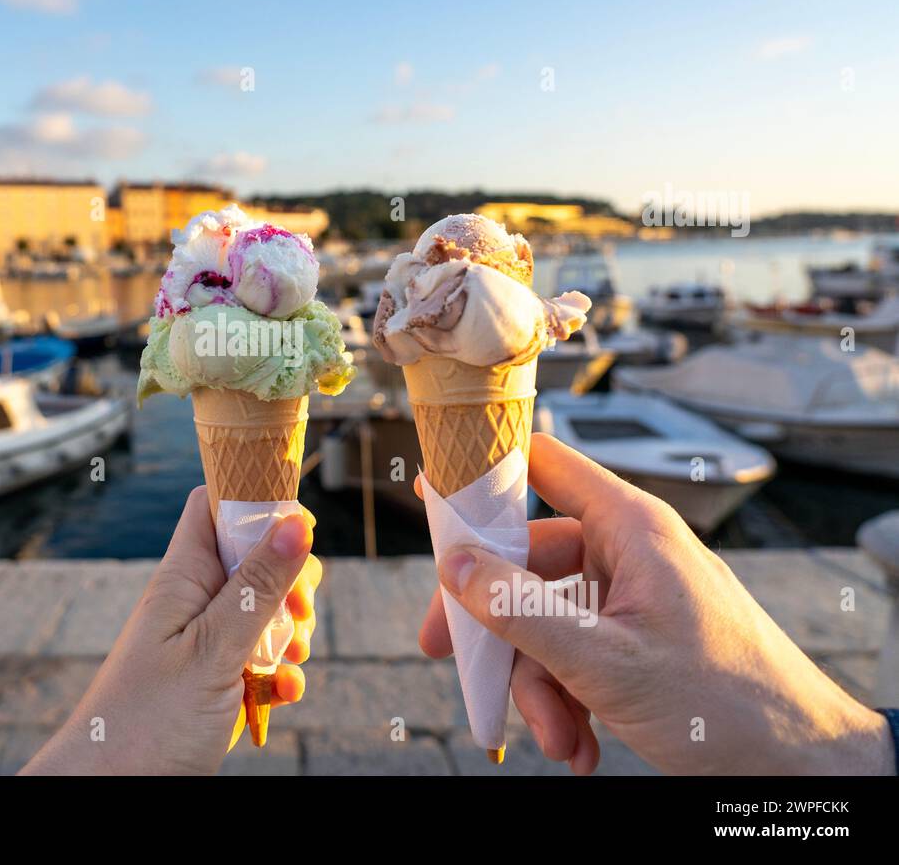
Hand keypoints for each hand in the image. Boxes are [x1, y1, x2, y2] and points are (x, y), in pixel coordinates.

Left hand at [23, 486, 320, 774]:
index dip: (257, 500)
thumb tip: (297, 522)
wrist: (111, 791)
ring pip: (266, 610)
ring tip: (287, 660)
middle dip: (291, 581)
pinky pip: (260, 659)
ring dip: (291, 633)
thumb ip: (257, 587)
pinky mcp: (217, 679)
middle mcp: (194, 601)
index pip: (216, 504)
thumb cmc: (146, 721)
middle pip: (256, 557)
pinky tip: (280, 694)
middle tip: (297, 612)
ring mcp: (206, 641)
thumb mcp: (213, 650)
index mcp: (184, 576)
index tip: (298, 527)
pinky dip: (279, 673)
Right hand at [419, 433, 894, 775]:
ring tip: (558, 737)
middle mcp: (627, 551)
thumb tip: (454, 568)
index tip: (433, 496)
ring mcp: (630, 596)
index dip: (485, 473)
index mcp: (629, 527)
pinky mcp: (634, 637)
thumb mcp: (604, 660)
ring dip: (538, 684)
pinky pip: (573, 651)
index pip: (542, 464)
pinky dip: (566, 699)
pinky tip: (578, 744)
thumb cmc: (726, 703)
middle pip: (526, 561)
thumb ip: (521, 610)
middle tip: (451, 655)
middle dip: (497, 625)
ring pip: (545, 618)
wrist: (799, 767)